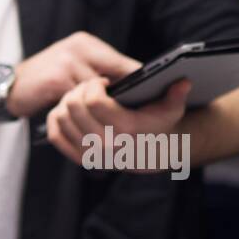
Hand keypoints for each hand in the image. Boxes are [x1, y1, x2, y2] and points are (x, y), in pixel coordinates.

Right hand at [8, 32, 140, 118]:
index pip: (124, 63)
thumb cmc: (46, 81)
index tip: (162, 96)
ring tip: (128, 127)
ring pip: (101, 93)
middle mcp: (78, 48)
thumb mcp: (72, 68)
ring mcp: (66, 62)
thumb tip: (135, 89)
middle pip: (118, 76)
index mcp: (87, 44)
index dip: (143, 83)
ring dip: (111, 111)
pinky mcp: (56, 80)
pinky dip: (91, 117)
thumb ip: (98, 73)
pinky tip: (99, 128)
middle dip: (131, 99)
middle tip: (147, 118)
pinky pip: (82, 102)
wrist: (8, 87)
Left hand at [45, 76, 190, 171]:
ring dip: (68, 102)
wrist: (151, 152)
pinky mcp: (79, 157)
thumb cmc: (158, 124)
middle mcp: (107, 145)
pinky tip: (70, 112)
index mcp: (126, 130)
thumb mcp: (170, 108)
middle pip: (74, 106)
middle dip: (80, 90)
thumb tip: (183, 81)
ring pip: (62, 117)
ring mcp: (92, 153)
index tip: (102, 81)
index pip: (94, 101)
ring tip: (82, 98)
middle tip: (90, 87)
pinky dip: (58, 119)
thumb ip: (177, 94)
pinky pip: (55, 134)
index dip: (94, 85)